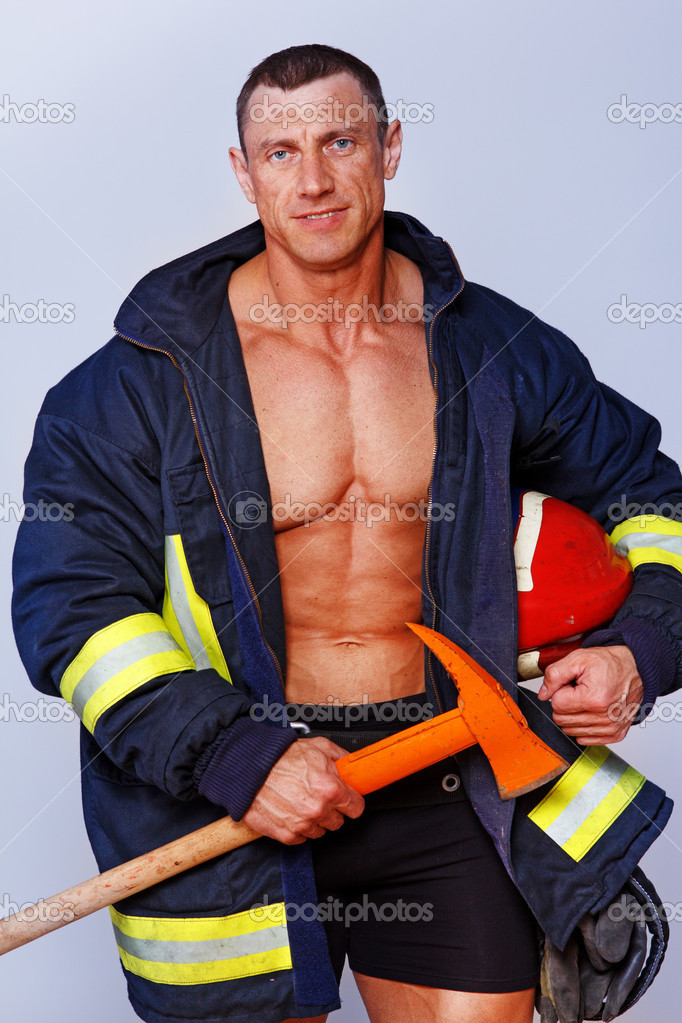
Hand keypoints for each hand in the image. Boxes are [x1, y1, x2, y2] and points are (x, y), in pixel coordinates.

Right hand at [241, 737, 364, 843]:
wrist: (249, 767)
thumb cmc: (280, 756)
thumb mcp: (318, 746)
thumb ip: (341, 758)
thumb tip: (351, 766)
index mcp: (331, 789)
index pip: (356, 808)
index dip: (350, 801)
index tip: (345, 798)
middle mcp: (318, 810)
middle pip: (338, 821)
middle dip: (331, 809)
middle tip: (318, 795)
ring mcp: (302, 824)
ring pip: (320, 830)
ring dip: (314, 819)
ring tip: (300, 801)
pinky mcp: (286, 834)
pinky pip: (301, 837)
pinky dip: (297, 827)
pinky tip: (290, 810)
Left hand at [537, 646, 642, 744]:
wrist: (636, 669)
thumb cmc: (610, 663)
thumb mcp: (578, 659)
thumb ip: (554, 675)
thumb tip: (543, 695)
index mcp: (594, 698)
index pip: (557, 705)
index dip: (560, 691)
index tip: (572, 684)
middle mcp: (605, 717)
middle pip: (562, 720)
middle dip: (565, 703)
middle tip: (579, 691)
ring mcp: (611, 728)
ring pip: (571, 730)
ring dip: (574, 715)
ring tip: (588, 699)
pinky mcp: (616, 734)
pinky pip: (585, 739)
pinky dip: (584, 726)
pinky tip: (592, 712)